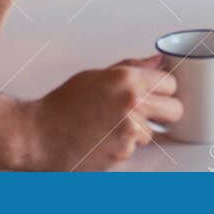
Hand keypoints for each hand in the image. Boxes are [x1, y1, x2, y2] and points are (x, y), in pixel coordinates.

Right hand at [24, 55, 181, 169]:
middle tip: (150, 113)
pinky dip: (123, 147)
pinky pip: (134, 149)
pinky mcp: (122, 154)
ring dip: (139, 132)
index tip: (158, 93)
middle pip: (176, 109)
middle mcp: (132, 103)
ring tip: (111, 127)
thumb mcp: (95, 76)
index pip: (171, 82)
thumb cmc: (61, 105)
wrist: (37, 135)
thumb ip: (131, 67)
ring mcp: (129, 131)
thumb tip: (158, 60)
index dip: (164, 88)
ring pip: (153, 132)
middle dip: (165, 112)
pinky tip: (103, 140)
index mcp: (127, 79)